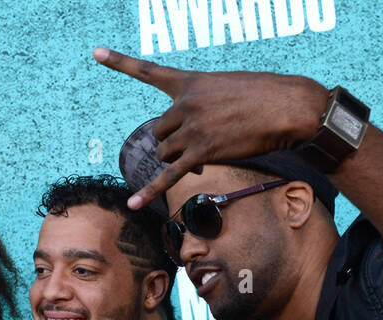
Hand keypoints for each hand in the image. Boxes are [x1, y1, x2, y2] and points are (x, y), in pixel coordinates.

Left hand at [93, 47, 325, 207]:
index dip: (119, 61)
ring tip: (207, 154)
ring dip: (180, 159)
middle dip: (174, 142)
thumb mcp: (227, 87)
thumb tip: (192, 135)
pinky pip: (169, 176)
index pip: (147, 71)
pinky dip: (149, 191)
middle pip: (159, 131)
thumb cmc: (265, 95)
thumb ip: (202, 103)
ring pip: (166, 153)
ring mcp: (191, 129)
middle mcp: (184, 104)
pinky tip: (133, 204)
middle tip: (199, 144)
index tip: (95, 52)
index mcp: (189, 82)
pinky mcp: (202, 152)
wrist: (287, 108)